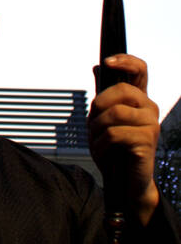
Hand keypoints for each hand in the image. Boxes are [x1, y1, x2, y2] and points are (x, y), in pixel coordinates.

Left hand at [88, 54, 160, 223]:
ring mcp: (151, 124)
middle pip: (123, 90)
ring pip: (116, 113)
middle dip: (99, 104)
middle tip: (92, 123)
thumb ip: (103, 94)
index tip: (107, 62)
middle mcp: (149, 108)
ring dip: (97, 128)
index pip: (140, 69)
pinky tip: (102, 152)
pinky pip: (115, 134)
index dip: (125, 61)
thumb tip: (97, 66)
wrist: (124, 182)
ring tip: (96, 141)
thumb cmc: (114, 149)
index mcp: (140, 99)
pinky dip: (101, 144)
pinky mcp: (147, 141)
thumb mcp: (104, 118)